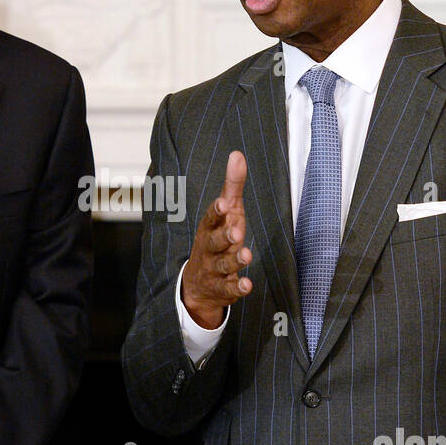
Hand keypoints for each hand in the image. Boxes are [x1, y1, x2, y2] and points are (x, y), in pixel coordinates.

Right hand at [181, 150, 252, 327]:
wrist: (198, 283)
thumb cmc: (217, 238)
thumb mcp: (226, 212)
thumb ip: (232, 186)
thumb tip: (237, 155)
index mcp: (209, 228)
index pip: (210, 218)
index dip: (216, 212)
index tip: (223, 204)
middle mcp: (209, 248)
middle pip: (215, 242)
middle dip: (225, 237)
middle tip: (237, 233)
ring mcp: (215, 269)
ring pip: (223, 266)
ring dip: (234, 262)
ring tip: (246, 255)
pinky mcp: (222, 288)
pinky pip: (229, 289)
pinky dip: (237, 288)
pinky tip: (247, 285)